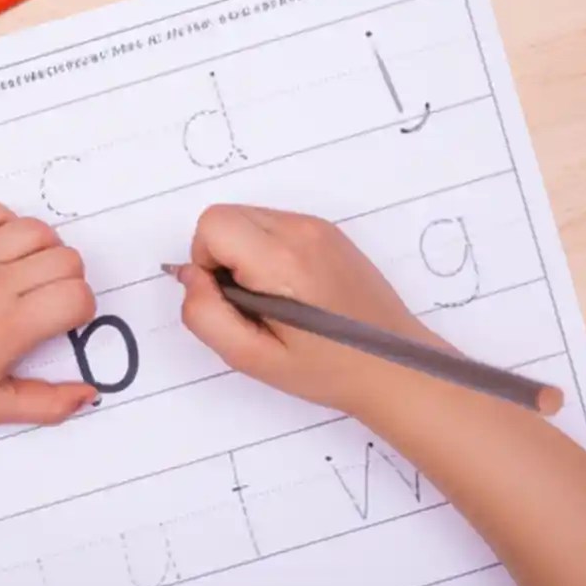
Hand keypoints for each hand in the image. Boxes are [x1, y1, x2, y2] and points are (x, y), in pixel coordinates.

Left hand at [0, 200, 97, 436]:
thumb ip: (47, 404)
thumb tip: (88, 394)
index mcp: (5, 330)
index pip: (76, 296)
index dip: (81, 309)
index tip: (63, 321)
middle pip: (65, 259)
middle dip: (67, 280)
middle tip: (45, 301)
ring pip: (35, 230)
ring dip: (43, 250)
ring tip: (24, 275)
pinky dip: (5, 224)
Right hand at [173, 204, 441, 414]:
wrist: (396, 366)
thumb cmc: (326, 369)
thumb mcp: (251, 358)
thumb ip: (205, 315)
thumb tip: (189, 277)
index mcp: (282, 260)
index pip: (212, 224)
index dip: (205, 262)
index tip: (229, 299)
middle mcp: (301, 231)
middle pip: (226, 216)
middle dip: (221, 256)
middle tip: (250, 303)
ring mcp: (318, 227)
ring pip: (248, 218)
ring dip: (244, 254)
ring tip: (273, 299)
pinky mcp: (328, 232)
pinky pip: (274, 225)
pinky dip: (266, 251)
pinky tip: (290, 290)